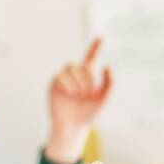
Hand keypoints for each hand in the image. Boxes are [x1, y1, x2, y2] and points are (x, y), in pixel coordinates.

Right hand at [45, 37, 112, 163]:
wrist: (74, 127)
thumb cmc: (88, 114)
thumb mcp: (103, 100)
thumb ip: (109, 84)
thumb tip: (106, 66)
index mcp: (87, 78)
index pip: (90, 59)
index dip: (95, 47)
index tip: (101, 36)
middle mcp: (75, 76)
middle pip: (81, 65)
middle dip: (88, 78)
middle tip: (88, 92)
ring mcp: (63, 79)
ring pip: (71, 67)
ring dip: (79, 81)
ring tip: (79, 95)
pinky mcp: (54, 84)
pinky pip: (61, 76)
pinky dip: (69, 85)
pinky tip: (70, 94)